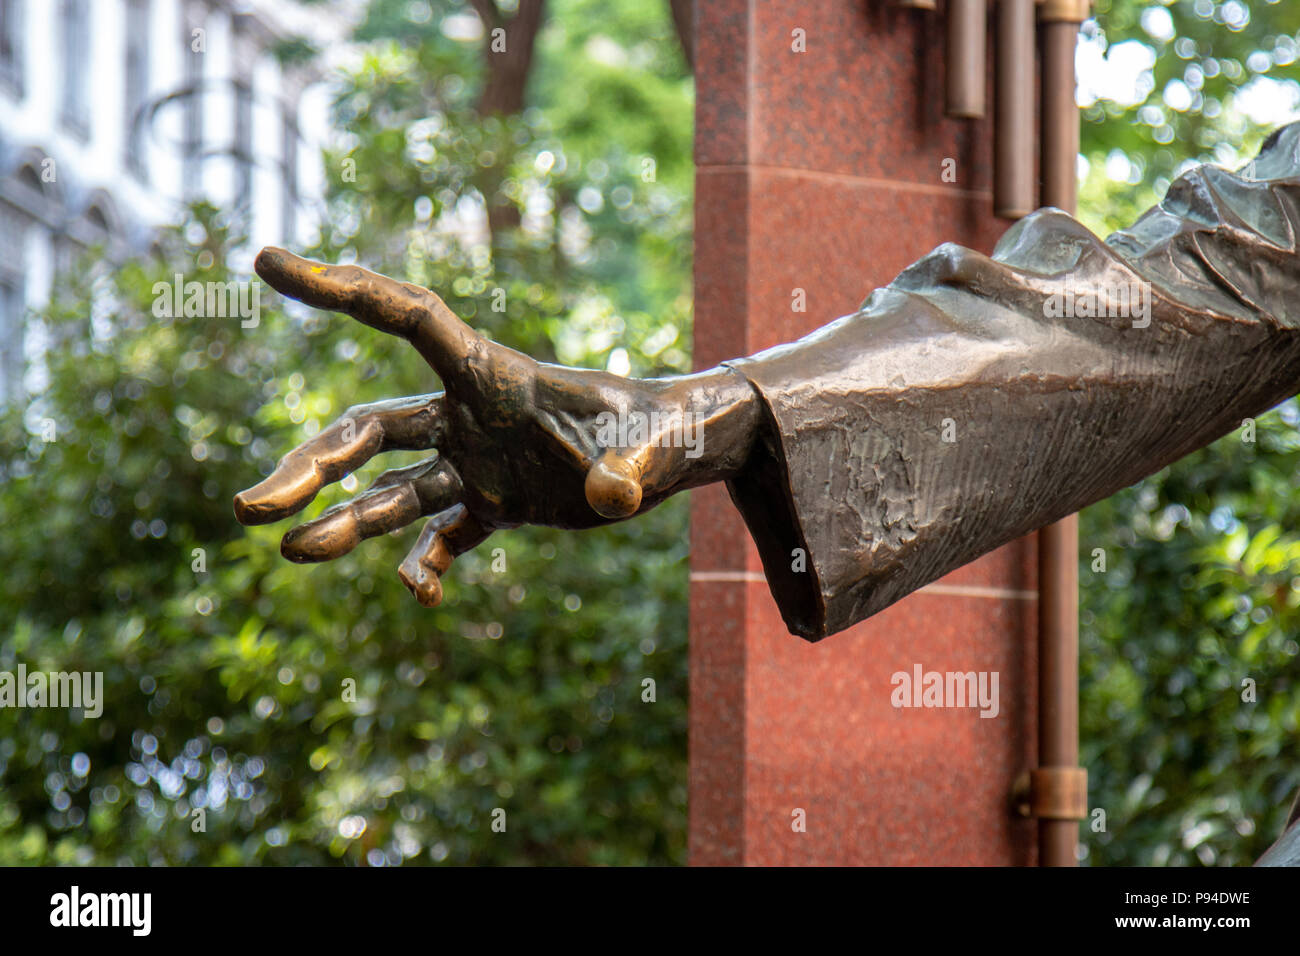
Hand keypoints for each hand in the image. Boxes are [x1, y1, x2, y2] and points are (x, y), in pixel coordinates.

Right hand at [233, 249, 758, 606]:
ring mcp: (476, 462)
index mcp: (492, 375)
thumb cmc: (664, 432)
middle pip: (367, 431)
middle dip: (309, 465)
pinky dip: (427, 566)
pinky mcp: (495, 506)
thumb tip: (611, 499)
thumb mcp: (651, 450)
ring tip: (291, 550)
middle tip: (248, 509)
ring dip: (341, 522)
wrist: (673, 452)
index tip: (269, 261)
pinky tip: (426, 596)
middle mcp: (468, 417)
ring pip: (390, 490)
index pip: (405, 320)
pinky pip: (444, 537)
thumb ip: (628, 470)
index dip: (339, 290)